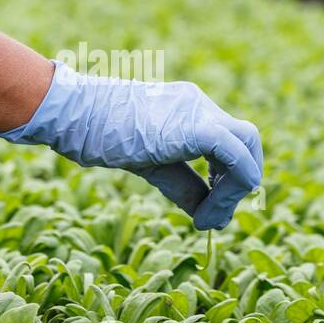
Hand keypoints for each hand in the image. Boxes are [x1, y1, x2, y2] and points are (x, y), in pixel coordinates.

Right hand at [0, 61, 263, 229]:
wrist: (76, 115)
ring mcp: (200, 111)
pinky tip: (213, 212)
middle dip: (240, 180)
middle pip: (246, 140)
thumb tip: (208, 216)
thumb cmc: (99, 135)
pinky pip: (236, 155)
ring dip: (238, 186)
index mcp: (188, 109)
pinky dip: (233, 186)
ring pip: (247, 144)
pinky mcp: (199, 127)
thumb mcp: (151, 163)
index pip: (228, 141)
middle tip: (218, 213)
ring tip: (211, 218)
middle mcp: (199, 105)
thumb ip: (183, 184)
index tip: (210, 209)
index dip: (227, 178)